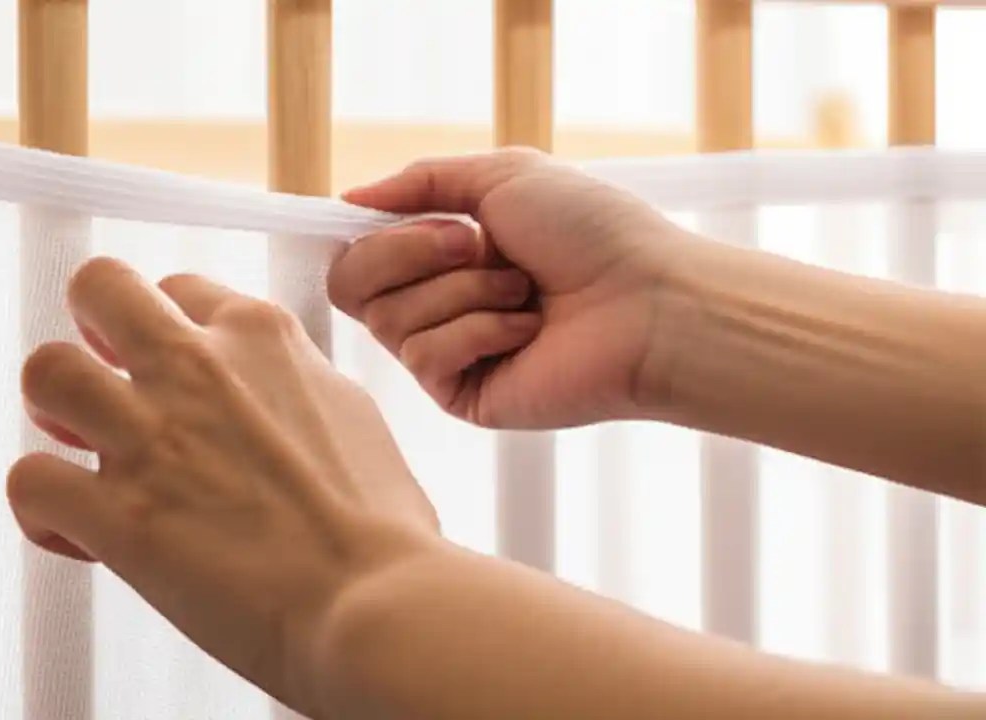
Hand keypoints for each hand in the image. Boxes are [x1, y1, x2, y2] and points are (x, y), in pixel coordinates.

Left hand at [6, 258, 441, 715]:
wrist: (377, 605)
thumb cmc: (383, 529)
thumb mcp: (351, 414)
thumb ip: (293, 384)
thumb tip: (269, 393)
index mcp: (262, 336)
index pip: (180, 289)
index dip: (168, 330)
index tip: (169, 374)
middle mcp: (198, 368)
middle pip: (99, 288)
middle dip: (90, 331)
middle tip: (103, 379)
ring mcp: (150, 436)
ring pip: (46, 372)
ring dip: (55, 413)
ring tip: (77, 450)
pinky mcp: (116, 514)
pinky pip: (31, 481)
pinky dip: (44, 511)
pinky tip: (77, 534)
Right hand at [329, 148, 692, 428]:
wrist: (649, 301)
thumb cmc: (592, 232)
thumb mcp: (503, 175)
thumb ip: (421, 180)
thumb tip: (349, 197)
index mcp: (443, 253)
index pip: (358, 249)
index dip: (373, 233)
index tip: (415, 217)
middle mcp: (438, 302)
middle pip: (350, 284)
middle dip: (412, 251)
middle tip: (477, 243)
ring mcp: (448, 352)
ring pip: (388, 319)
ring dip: (463, 289)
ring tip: (524, 292)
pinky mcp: (462, 394)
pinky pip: (423, 355)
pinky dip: (477, 329)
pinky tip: (527, 331)